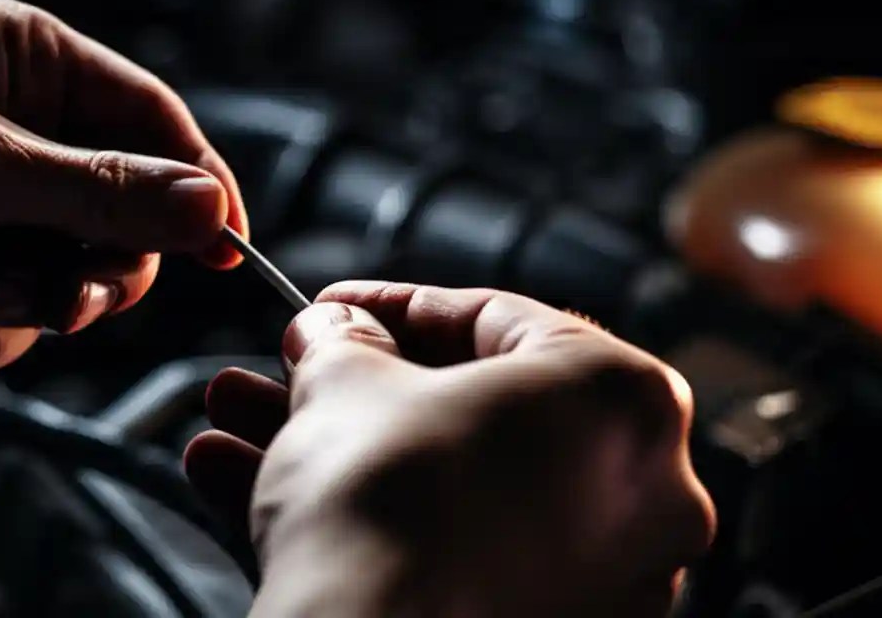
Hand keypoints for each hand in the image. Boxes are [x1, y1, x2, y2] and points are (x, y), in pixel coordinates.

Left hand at [0, 0, 246, 366]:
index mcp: (18, 56)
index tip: (228, 248)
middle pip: (121, 200)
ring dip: (45, 295)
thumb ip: (101, 195)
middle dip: (106, 257)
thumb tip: (210, 208)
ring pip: (72, 260)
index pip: (147, 116)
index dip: (195, 181)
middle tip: (81, 295)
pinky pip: (18, 299)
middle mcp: (7, 122)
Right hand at [185, 282, 715, 617]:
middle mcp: (640, 491)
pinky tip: (254, 489)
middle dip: (354, 390)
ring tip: (241, 427)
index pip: (494, 319)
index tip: (333, 311)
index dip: (390, 305)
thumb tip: (334, 331)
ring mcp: (607, 576)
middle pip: (469, 411)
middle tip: (292, 374)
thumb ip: (344, 339)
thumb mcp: (346, 382)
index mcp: (622, 396)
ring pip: (450, 485)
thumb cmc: (384, 504)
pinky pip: (451, 552)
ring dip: (339, 450)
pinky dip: (368, 521)